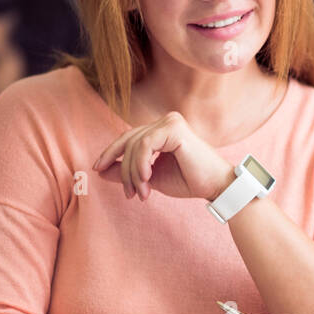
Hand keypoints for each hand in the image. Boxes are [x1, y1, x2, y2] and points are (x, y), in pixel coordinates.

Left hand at [92, 111, 233, 201]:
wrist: (216, 186)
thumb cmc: (189, 181)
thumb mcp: (150, 177)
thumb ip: (127, 172)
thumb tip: (99, 171)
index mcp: (162, 130)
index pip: (129, 138)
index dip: (111, 153)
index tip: (98, 170)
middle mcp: (166, 121)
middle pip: (129, 141)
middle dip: (123, 169)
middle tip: (128, 192)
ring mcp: (170, 122)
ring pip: (135, 145)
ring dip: (134, 172)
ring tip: (142, 192)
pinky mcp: (174, 128)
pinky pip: (145, 144)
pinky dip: (141, 164)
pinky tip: (147, 180)